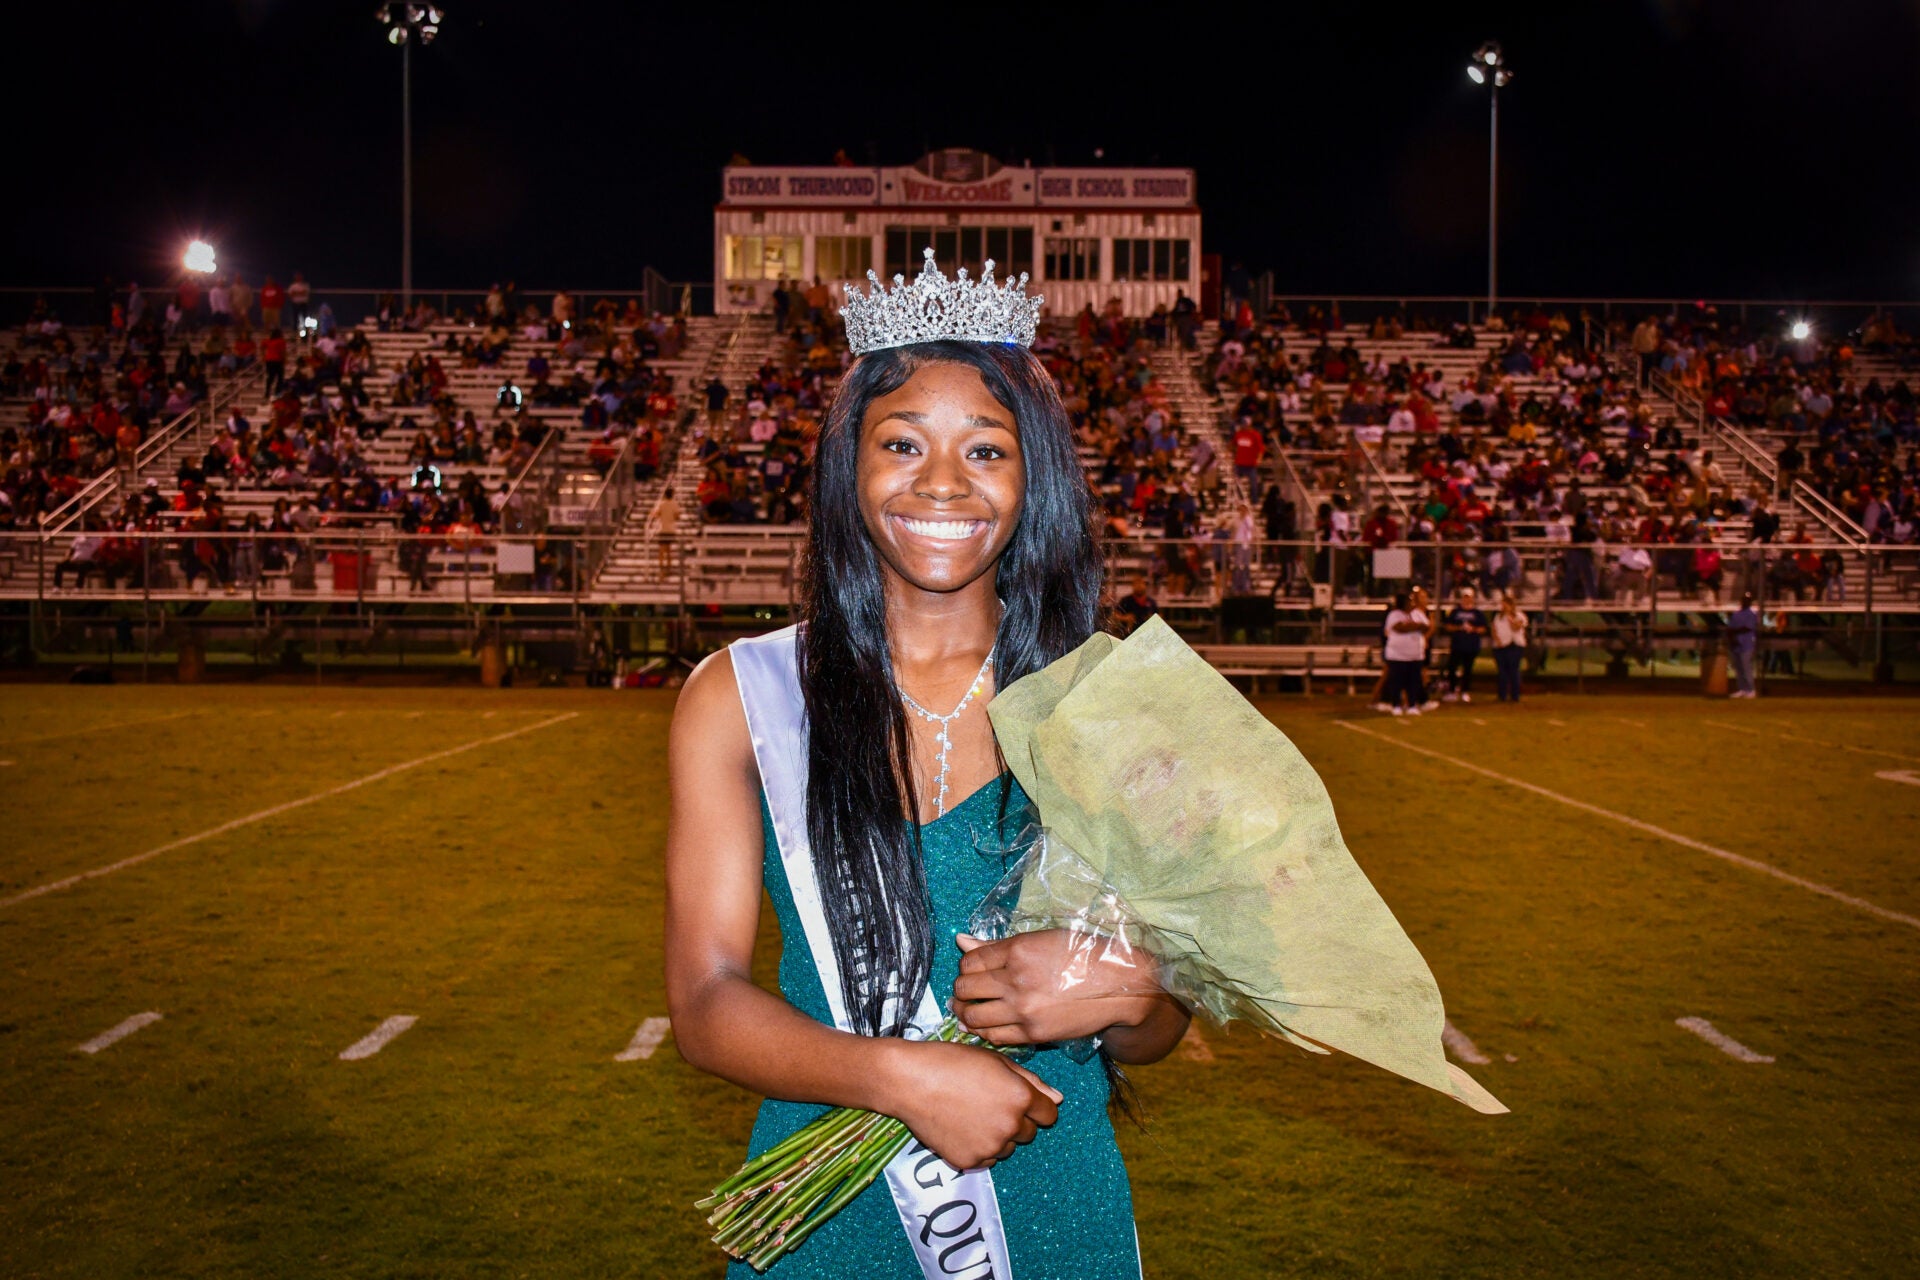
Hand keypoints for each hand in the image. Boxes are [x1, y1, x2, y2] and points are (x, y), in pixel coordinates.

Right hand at [884, 1039, 1060, 1171]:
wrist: (910, 1081)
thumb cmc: (951, 1063)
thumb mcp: (995, 1061)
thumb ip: (1030, 1081)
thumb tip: (1057, 1099)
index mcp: (1020, 1097)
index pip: (1049, 1114)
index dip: (1037, 1106)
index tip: (1021, 1100)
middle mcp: (1010, 1125)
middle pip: (1029, 1133)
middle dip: (1016, 1121)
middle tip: (988, 1103)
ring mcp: (990, 1147)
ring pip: (1007, 1147)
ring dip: (998, 1135)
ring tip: (970, 1113)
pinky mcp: (969, 1161)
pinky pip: (986, 1159)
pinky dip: (978, 1147)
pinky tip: (960, 1127)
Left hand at [952, 930, 1162, 1046]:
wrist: (1118, 986)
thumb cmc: (1081, 956)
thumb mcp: (1040, 939)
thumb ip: (997, 945)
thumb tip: (960, 940)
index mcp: (1018, 950)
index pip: (970, 961)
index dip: (966, 966)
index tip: (972, 970)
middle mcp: (1016, 979)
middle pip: (964, 988)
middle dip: (961, 990)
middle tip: (966, 992)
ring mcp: (1023, 1009)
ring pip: (973, 1015)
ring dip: (965, 1012)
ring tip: (967, 1010)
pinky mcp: (1033, 1033)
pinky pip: (993, 1036)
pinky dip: (983, 1031)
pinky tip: (984, 1025)